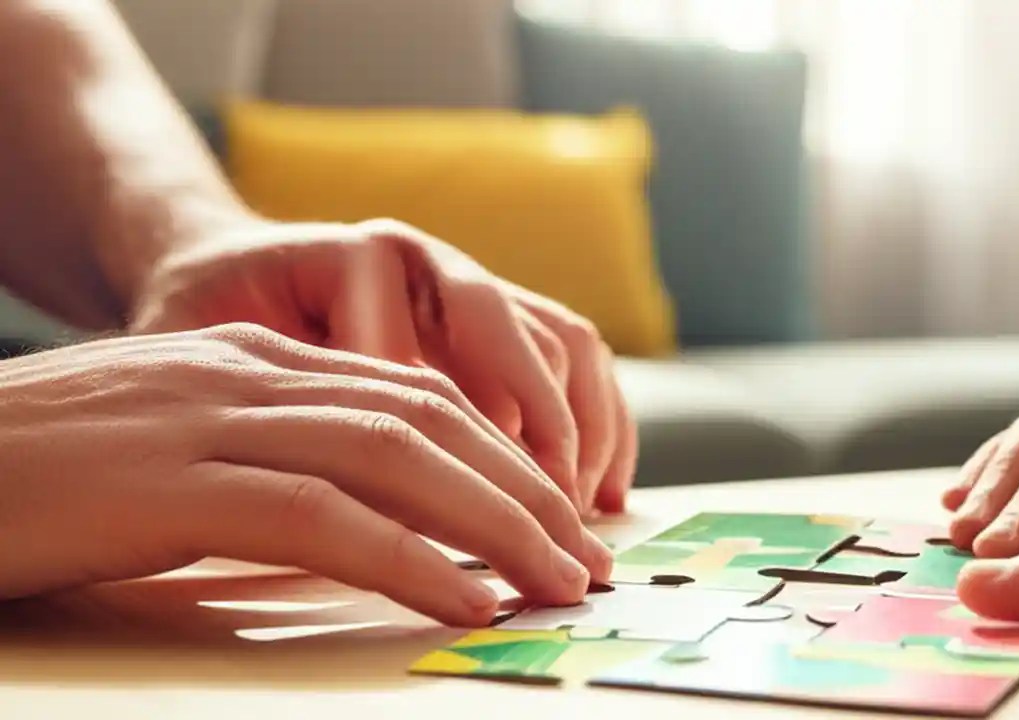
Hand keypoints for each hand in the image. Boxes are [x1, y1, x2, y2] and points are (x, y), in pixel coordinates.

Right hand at [0, 324, 611, 625]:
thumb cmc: (45, 470)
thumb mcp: (178, 444)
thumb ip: (268, 456)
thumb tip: (363, 519)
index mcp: (257, 359)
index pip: (413, 394)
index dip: (500, 454)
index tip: (556, 512)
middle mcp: (251, 372)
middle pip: (429, 419)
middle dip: (524, 489)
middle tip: (587, 553)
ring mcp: (215, 419)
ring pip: (398, 459)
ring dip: (497, 524)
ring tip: (561, 581)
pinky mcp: (178, 482)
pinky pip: (325, 518)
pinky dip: (412, 561)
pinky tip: (467, 602)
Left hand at [131, 219, 636, 513]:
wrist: (230, 264)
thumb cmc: (204, 317)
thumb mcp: (196, 354)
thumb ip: (252, 404)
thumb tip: (320, 506)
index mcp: (353, 255)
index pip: (412, 363)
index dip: (434, 452)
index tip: (447, 533)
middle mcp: (427, 256)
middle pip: (513, 344)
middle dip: (541, 443)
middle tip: (549, 529)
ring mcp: (470, 277)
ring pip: (562, 343)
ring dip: (584, 432)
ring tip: (584, 518)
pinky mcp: (499, 310)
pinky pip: (576, 352)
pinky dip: (602, 418)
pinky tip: (602, 488)